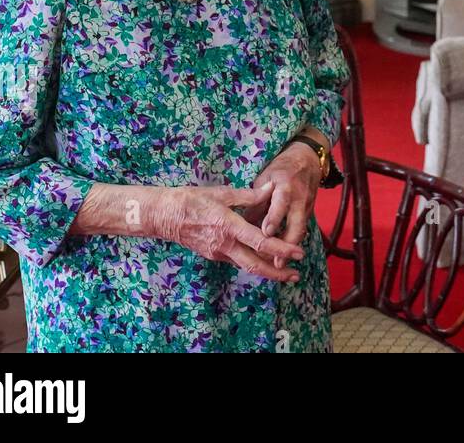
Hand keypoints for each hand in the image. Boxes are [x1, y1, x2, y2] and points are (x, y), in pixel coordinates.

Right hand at [154, 183, 304, 282]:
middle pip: (254, 265)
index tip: (299, 253)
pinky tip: (264, 259)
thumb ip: (249, 195)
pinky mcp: (213, 255)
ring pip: (246, 265)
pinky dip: (252, 261)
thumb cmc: (192, 200)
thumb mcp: (222, 193)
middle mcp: (224, 244)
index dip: (281, 249)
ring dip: (266, 269)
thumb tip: (272, 188)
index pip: (260, 242)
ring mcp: (217, 253)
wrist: (164, 216)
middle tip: (296, 275)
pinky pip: (236, 260)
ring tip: (285, 271)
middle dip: (277, 272)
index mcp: (229, 226)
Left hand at [243, 141, 322, 267]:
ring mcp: (307, 207)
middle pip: (297, 224)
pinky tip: (281, 256)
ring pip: (300, 231)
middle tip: (277, 263)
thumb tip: (243, 224)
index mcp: (285, 185)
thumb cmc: (280, 169)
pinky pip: (300, 230)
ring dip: (289, 249)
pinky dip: (291, 243)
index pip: (281, 203)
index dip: (274, 218)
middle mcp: (299, 198)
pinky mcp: (309, 213)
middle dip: (287, 244)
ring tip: (278, 267)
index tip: (266, 233)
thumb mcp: (265, 178)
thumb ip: (256, 201)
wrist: (308, 159)